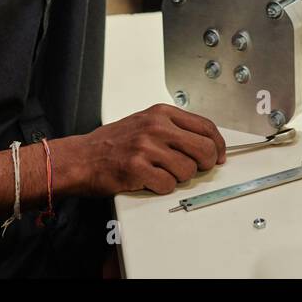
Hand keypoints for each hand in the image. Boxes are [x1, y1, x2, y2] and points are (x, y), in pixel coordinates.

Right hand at [68, 104, 225, 196]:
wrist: (81, 157)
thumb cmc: (113, 143)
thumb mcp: (145, 122)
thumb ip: (174, 129)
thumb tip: (205, 143)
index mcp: (161, 113)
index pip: (205, 127)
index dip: (218, 145)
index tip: (220, 155)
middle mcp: (156, 127)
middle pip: (204, 149)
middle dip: (206, 164)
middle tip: (197, 170)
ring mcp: (146, 147)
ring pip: (187, 170)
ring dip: (179, 178)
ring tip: (162, 173)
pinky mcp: (137, 168)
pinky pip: (168, 185)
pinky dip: (162, 188)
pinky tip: (150, 180)